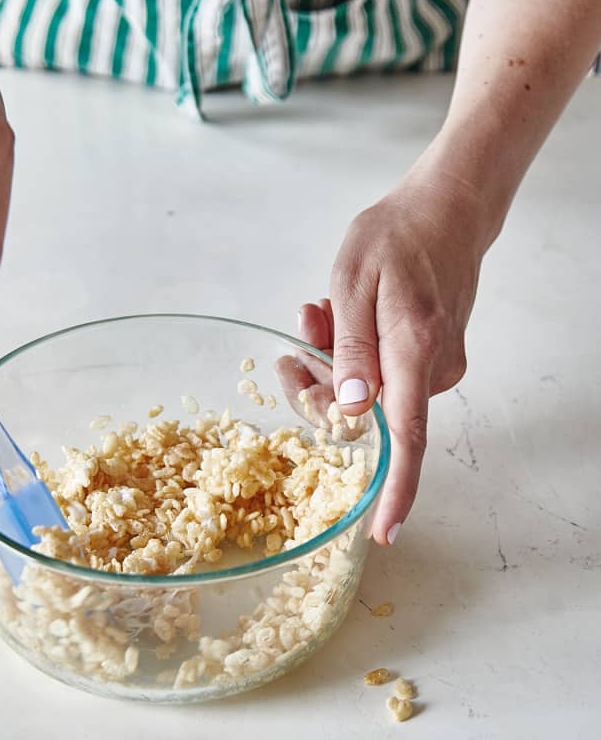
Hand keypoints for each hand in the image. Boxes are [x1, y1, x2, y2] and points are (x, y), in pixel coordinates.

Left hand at [299, 173, 486, 544]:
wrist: (446, 208)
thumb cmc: (396, 235)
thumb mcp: (354, 282)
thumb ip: (350, 348)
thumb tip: (351, 409)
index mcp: (415, 350)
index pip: (408, 437)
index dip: (395, 489)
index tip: (382, 530)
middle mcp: (434, 368)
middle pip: (369, 412)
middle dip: (321, 390)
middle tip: (293, 347)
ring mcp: (437, 364)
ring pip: (370, 391)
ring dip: (333, 363)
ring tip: (319, 314)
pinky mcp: (431, 357)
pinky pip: (383, 373)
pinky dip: (354, 353)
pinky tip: (340, 318)